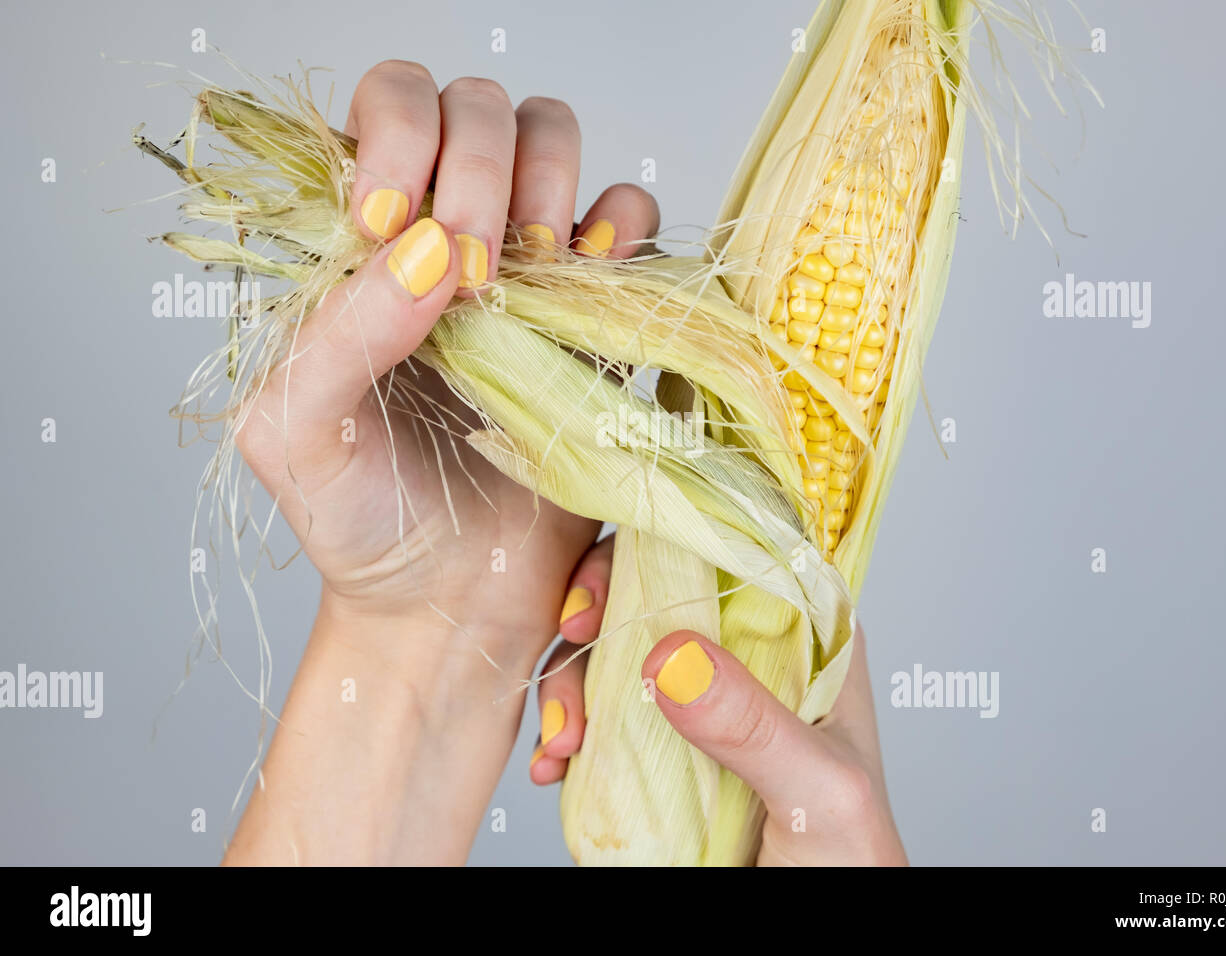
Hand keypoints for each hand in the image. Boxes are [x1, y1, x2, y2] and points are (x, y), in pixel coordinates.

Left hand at [224, 62, 657, 864]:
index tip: (388, 225)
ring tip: (526, 275)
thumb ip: (339, 330)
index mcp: (358, 248)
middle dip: (478, 161)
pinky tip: (588, 280)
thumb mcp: (299, 432)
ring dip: (548, 182)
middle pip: (477, 106)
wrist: (450, 608)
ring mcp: (526, 272)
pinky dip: (622, 230)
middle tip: (475, 263)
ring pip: (556, 140)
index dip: (397, 139)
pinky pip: (629, 222)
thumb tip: (428, 244)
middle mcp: (445, 239)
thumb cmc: (361, 523)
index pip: (384, 111)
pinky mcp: (594, 317)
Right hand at [530, 537, 906, 865]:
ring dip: (572, 683)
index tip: (605, 586)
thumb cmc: (852, 863)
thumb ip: (753, 725)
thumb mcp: (818, 790)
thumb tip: (669, 656)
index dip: (660, 545)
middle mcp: (750, 655)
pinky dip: (566, 732)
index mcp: (807, 637)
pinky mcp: (663, 748)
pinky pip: (600, 716)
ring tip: (564, 743)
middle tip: (571, 638)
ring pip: (616, 651)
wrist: (822, 929)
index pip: (732, 551)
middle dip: (597, 610)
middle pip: (655, 590)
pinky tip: (556, 767)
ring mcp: (701, 700)